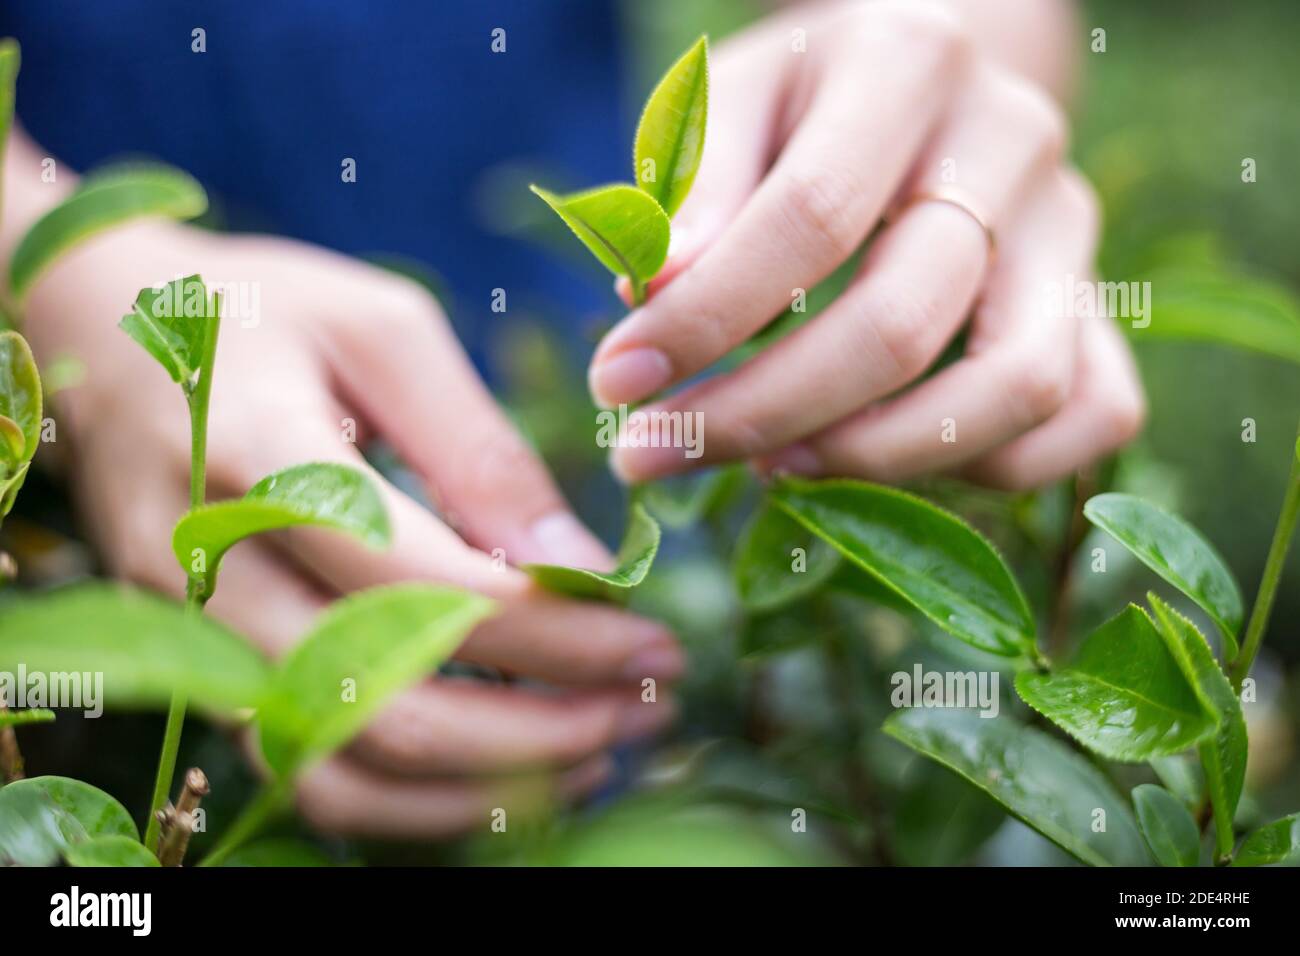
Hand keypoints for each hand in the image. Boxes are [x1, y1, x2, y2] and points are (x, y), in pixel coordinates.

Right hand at [24, 222, 681, 837]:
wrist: (104, 331)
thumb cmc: (261, 312)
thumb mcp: (382, 331)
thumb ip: (476, 450)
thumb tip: (573, 566)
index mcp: (257, 452)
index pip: (422, 583)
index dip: (552, 629)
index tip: (648, 637)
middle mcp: (208, 565)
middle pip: (385, 699)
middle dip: (539, 723)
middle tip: (644, 706)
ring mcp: (193, 630)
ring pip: (342, 767)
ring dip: (483, 783)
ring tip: (594, 750)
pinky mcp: (203, 661)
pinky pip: (307, 770)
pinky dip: (415, 797)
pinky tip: (505, 768)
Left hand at [590, 0, 1143, 490]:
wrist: (919, 87)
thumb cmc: (798, 106)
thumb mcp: (721, 108)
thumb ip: (687, 196)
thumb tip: (650, 306)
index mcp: (906, 63)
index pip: (808, 219)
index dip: (703, 321)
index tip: (614, 384)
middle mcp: (1010, 141)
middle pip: (902, 321)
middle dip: (760, 412)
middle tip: (654, 455)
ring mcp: (1072, 229)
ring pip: (1016, 386)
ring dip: (876, 459)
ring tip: (768, 467)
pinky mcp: (1101, 303)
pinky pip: (1089, 416)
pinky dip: (989, 469)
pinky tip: (877, 463)